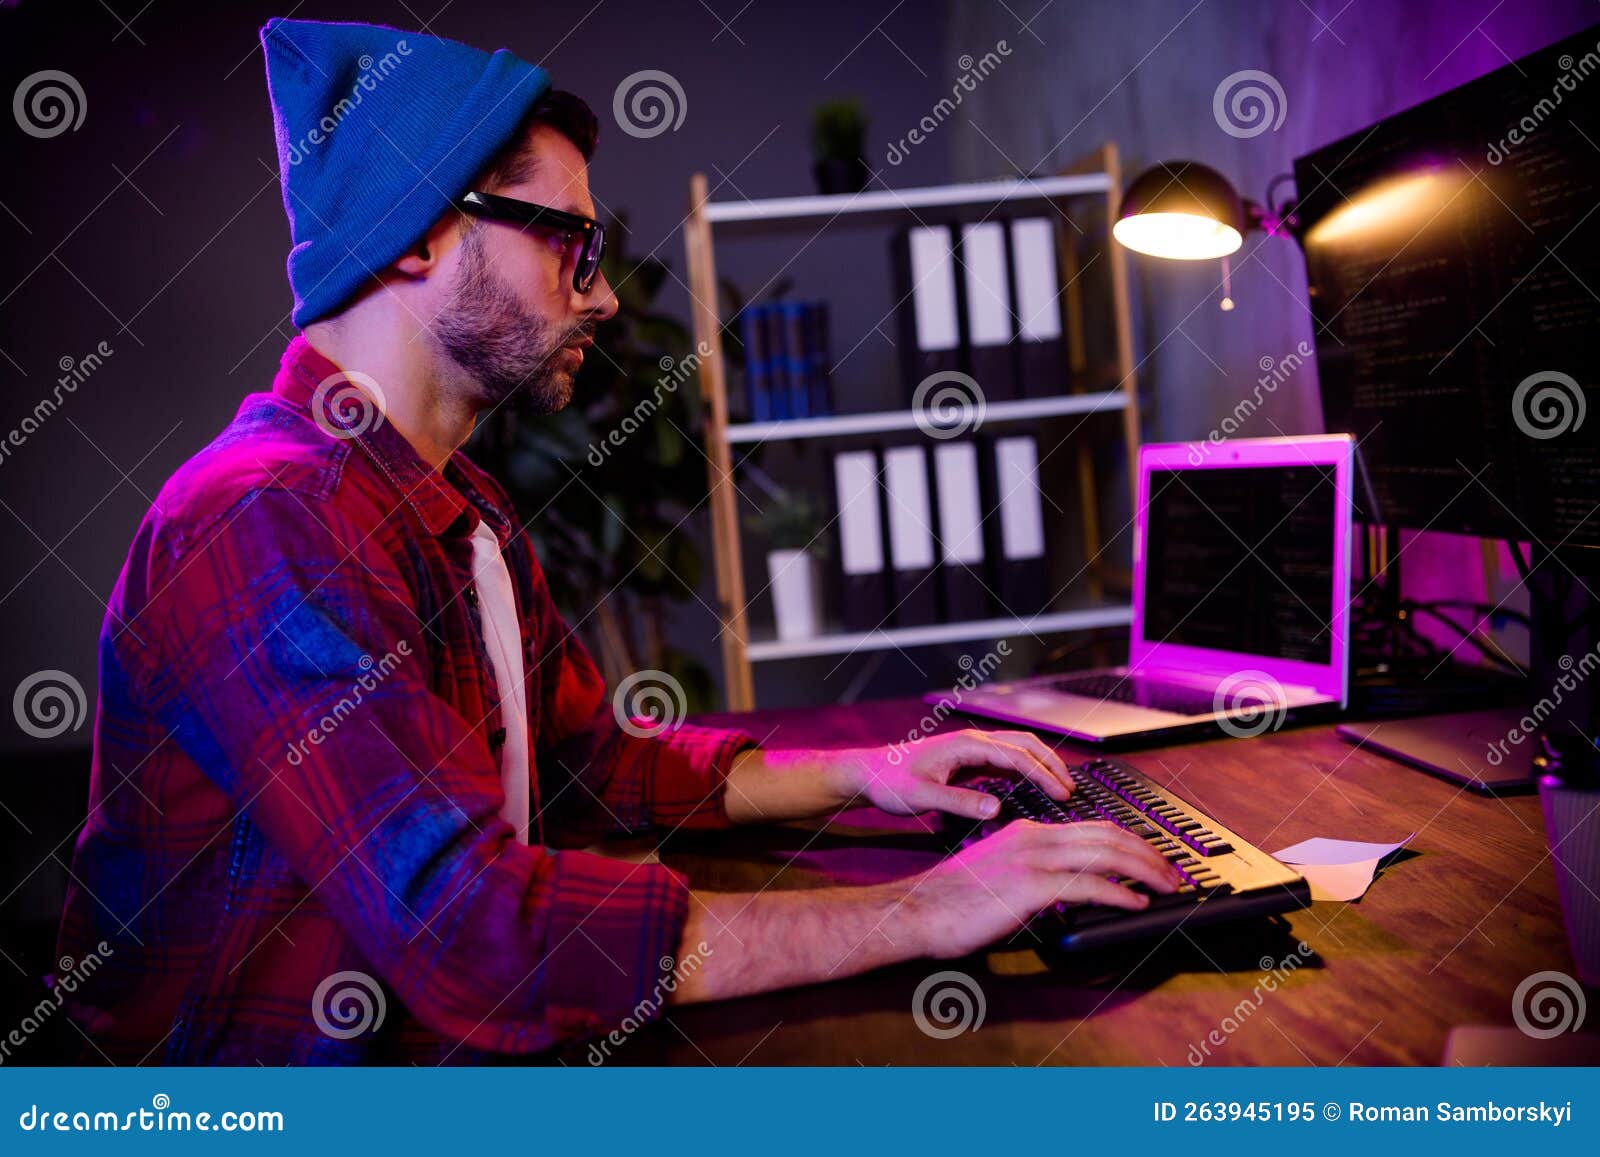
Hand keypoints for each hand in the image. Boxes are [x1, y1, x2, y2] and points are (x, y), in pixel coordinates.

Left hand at [833, 728, 1073, 820]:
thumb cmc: (891, 782)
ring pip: (1017, 748)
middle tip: (1071, 789)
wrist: (869, 773)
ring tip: (1061, 786)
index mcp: (966, 745)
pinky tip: (1034, 786)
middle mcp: (972, 742)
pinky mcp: (967, 760)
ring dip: (1041, 763)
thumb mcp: (923, 797)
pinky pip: (1006, 760)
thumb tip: (996, 809)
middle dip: (1051, 764)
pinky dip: (1026, 769)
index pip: (1017, 756)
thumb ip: (959, 803)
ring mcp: (971, 749)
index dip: (1043, 775)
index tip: (1062, 795)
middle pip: (1025, 744)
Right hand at [897, 819, 1185, 958]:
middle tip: (1173, 871)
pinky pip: (1090, 885)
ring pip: (1106, 854)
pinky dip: (1121, 893)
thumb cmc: (950, 901)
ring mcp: (1033, 860)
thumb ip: (1032, 873)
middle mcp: (1034, 838)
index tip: (1151, 859)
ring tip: (1167, 885)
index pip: (1093, 827)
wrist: (918, 910)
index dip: (1130, 842)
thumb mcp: (997, 873)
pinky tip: (1136, 903)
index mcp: (1027, 832)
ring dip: (1145, 870)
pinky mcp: (1030, 886)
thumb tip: (1065, 889)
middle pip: (1108, 834)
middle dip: (1149, 852)